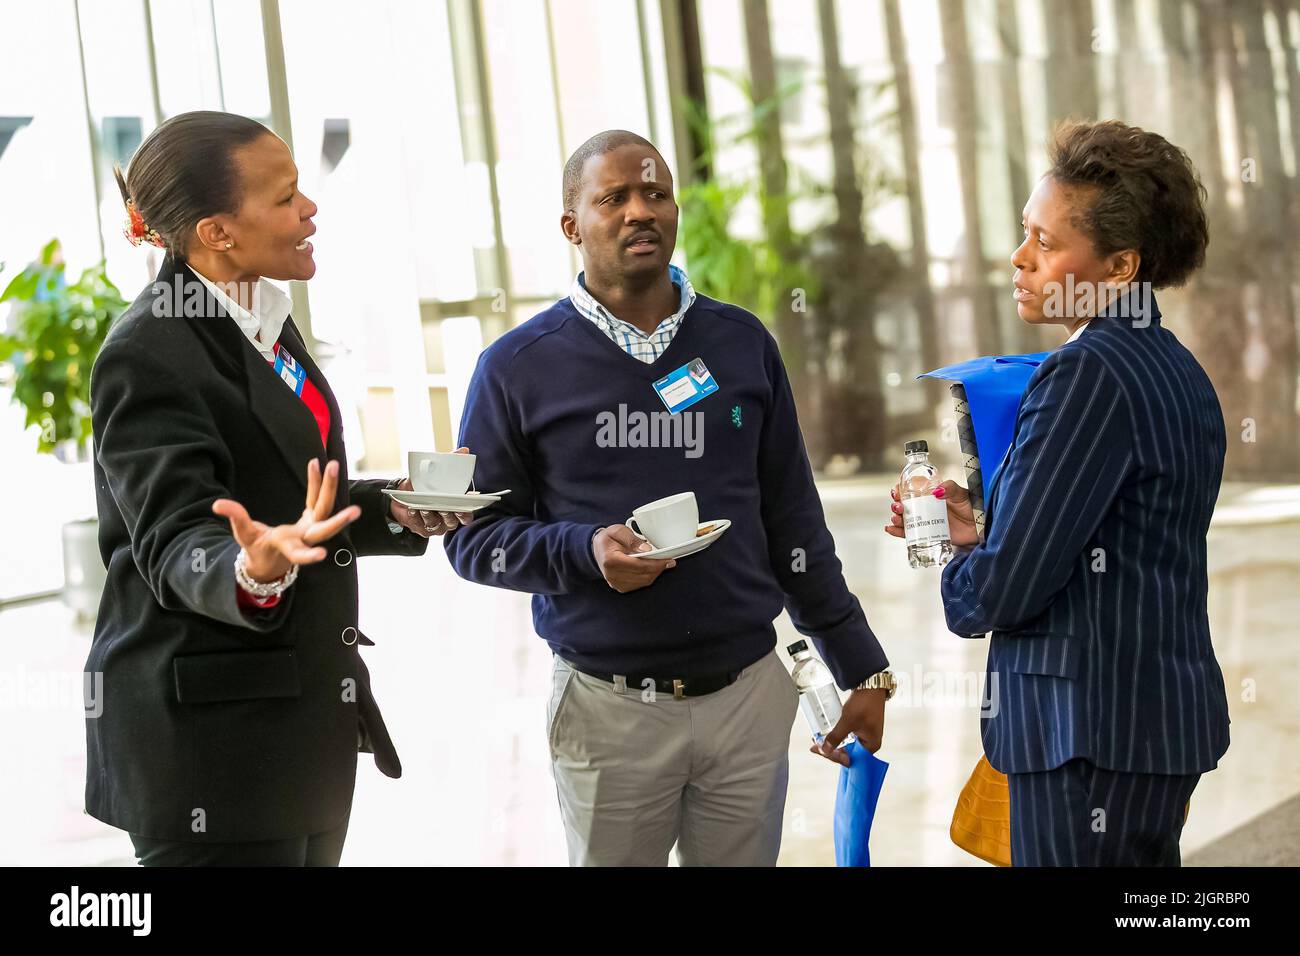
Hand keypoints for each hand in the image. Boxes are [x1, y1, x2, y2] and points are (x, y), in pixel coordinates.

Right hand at [212, 459, 360, 581]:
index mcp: (288, 548)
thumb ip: (235, 518)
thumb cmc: (257, 550)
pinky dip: (317, 483)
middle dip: (338, 520)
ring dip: (329, 488)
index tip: (322, 555)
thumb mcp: (244, 536)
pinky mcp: (313, 519)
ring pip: (325, 509)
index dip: (309, 556)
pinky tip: (317, 464)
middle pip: (324, 528)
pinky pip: (317, 499)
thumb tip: (218, 504)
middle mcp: (305, 539)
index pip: (299, 554)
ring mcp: (312, 528)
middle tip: (355, 510)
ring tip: (333, 466)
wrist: (271, 559)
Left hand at [388, 446, 473, 536]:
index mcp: (456, 507)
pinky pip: (421, 526)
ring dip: (430, 515)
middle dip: (448, 514)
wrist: (403, 495)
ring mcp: (436, 526)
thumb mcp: (436, 472)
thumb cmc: (425, 484)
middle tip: (442, 507)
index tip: (462, 506)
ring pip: (436, 523)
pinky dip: (417, 518)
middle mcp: (449, 519)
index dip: (466, 512)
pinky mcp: (423, 530)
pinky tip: (412, 510)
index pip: (467, 515)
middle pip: (453, 521)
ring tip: (423, 506)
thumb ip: (451, 462)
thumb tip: (464, 451)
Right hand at [593, 524, 675, 592]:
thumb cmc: (608, 539)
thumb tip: (647, 549)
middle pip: (643, 575)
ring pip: (643, 582)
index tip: (668, 559)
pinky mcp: (619, 587)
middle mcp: (612, 575)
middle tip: (669, 561)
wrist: (596, 550)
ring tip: (662, 564)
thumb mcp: (618, 531)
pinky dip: (648, 577)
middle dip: (659, 568)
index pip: (639, 565)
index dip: (656, 564)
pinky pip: (639, 584)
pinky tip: (652, 569)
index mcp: (611, 560)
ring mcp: (615, 583)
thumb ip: (632, 539)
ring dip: (655, 573)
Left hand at [810, 687, 885, 766]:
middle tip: (816, 746)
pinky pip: (847, 735)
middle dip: (831, 750)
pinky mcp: (860, 726)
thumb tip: (824, 750)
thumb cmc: (863, 703)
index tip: (821, 751)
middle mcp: (869, 742)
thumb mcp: (847, 722)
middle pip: (848, 752)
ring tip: (818, 740)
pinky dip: (836, 735)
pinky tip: (826, 734)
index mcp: (871, 745)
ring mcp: (865, 734)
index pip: (851, 759)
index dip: (835, 757)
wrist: (870, 684)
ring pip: (846, 744)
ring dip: (832, 743)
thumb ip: (836, 737)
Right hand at [886, 479, 977, 548]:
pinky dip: (897, 532)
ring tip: (897, 518)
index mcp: (930, 494)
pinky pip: (908, 533)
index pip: (910, 489)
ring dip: (896, 518)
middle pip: (904, 504)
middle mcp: (925, 506)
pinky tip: (890, 529)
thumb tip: (937, 491)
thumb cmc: (972, 508)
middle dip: (896, 505)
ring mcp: (925, 520)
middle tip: (898, 507)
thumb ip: (950, 489)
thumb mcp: (962, 494)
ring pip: (904, 519)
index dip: (900, 489)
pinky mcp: (926, 534)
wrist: (979, 528)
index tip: (897, 491)